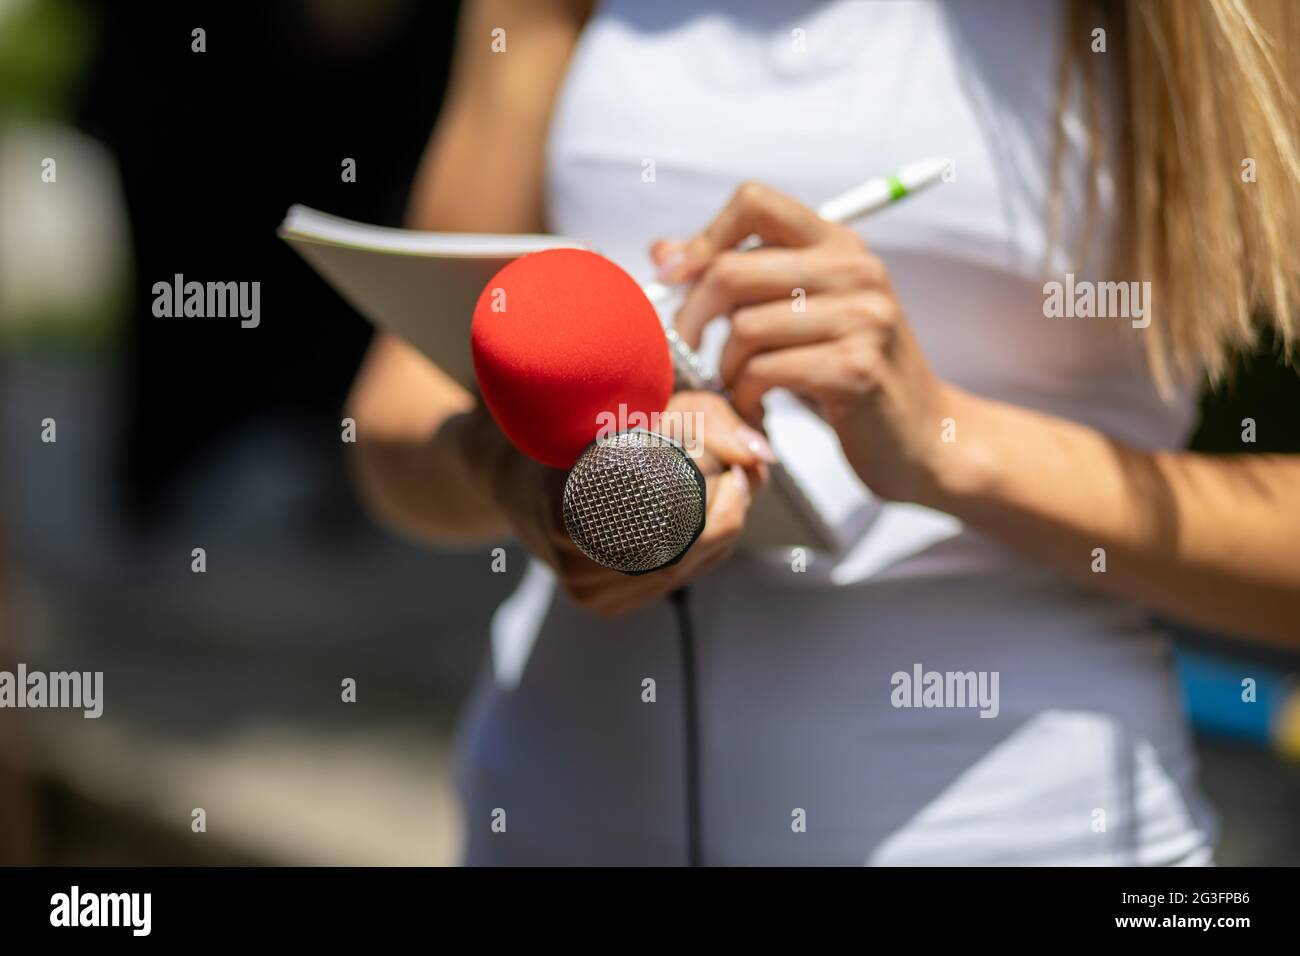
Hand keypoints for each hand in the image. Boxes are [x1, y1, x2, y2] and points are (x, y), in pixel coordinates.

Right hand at [493, 390, 772, 615]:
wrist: (513, 475)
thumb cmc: (575, 429)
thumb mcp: (639, 405)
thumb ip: (708, 420)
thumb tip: (762, 460)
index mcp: (572, 511)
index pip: (676, 522)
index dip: (721, 500)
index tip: (734, 467)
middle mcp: (576, 561)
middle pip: (688, 552)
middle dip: (728, 513)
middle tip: (738, 476)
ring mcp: (586, 591)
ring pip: (685, 572)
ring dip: (716, 534)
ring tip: (717, 493)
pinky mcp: (598, 605)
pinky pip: (670, 585)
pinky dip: (696, 555)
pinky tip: (696, 524)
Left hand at [653, 181, 967, 504]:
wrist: (923, 437)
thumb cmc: (848, 375)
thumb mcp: (798, 316)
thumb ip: (738, 281)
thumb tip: (662, 249)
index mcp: (838, 243)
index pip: (754, 202)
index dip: (703, 238)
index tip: (675, 280)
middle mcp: (855, 269)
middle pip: (732, 270)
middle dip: (692, 318)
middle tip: (685, 354)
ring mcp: (863, 317)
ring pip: (744, 327)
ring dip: (723, 368)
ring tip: (736, 387)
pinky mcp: (856, 369)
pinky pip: (765, 371)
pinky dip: (746, 396)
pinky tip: (757, 408)